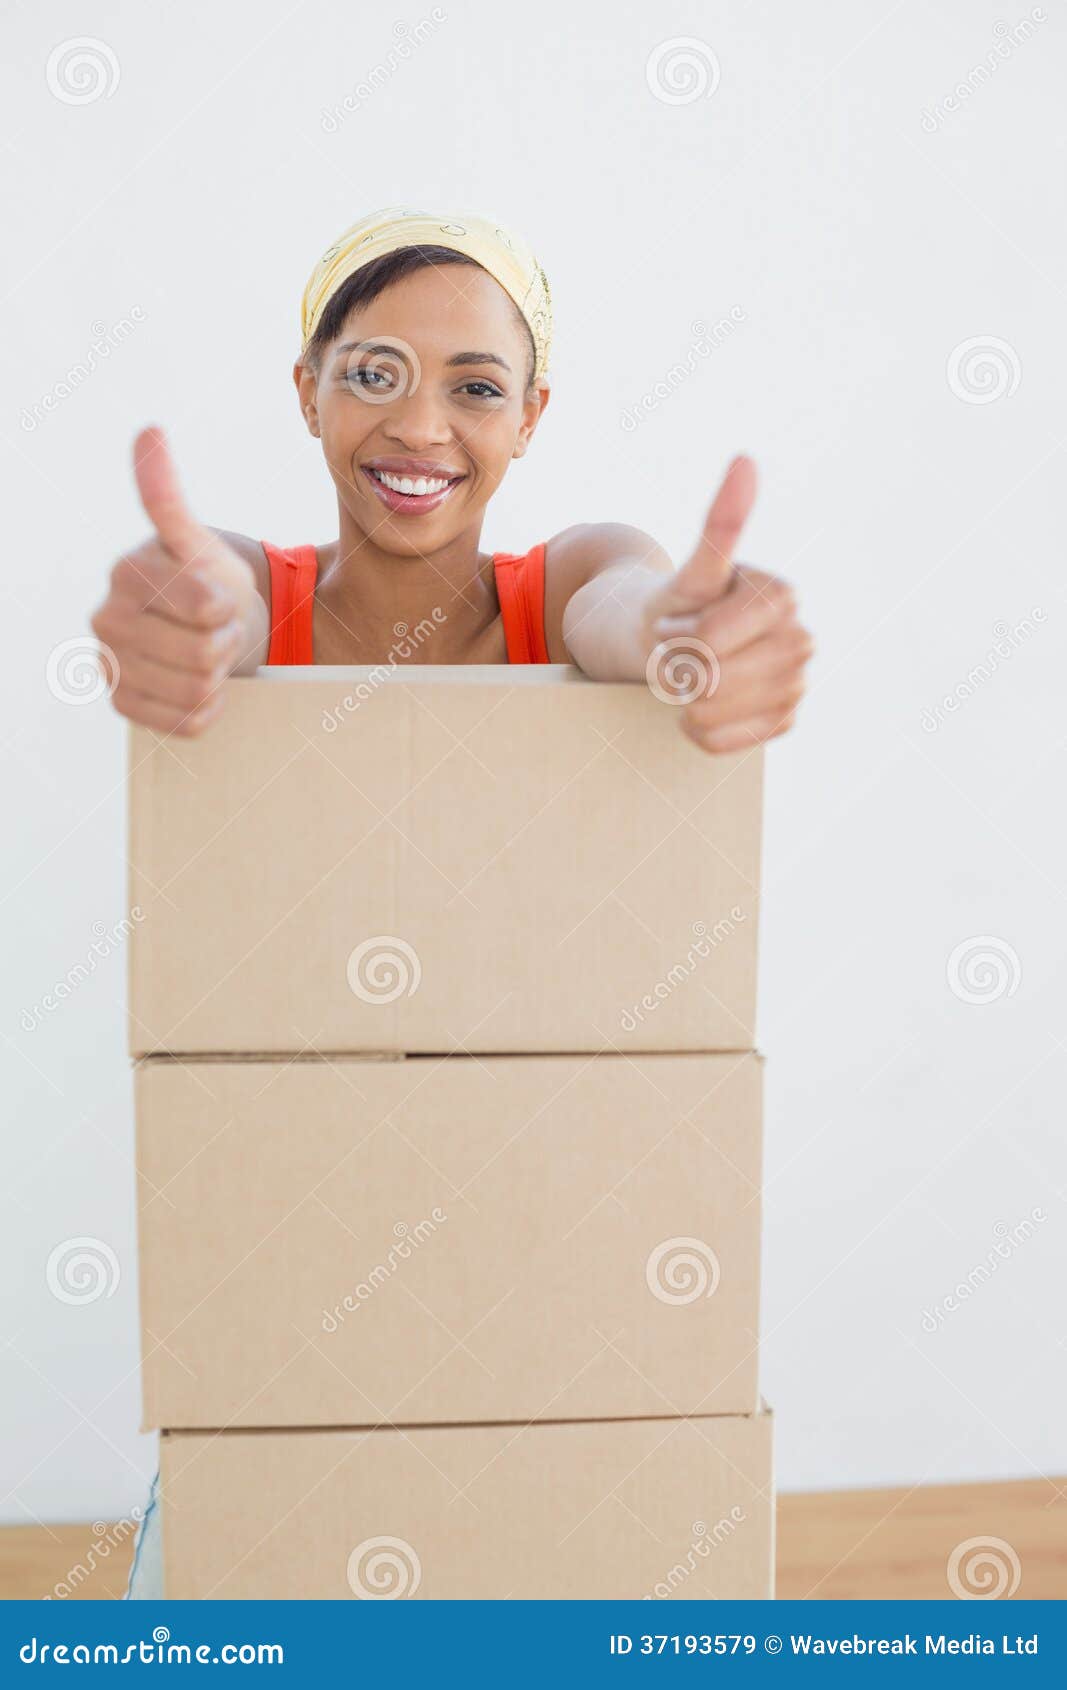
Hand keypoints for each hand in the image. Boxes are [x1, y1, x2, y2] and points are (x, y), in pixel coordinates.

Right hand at [91, 428, 260, 734]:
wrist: (211, 629)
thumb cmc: (208, 580)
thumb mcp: (199, 542)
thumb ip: (168, 496)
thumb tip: (148, 432)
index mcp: (125, 573)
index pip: (205, 606)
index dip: (227, 604)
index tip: (217, 595)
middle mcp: (106, 620)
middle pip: (204, 652)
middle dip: (225, 640)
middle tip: (218, 626)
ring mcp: (112, 667)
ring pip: (197, 690)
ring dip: (219, 673)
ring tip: (208, 651)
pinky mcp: (126, 707)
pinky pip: (187, 721)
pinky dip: (208, 707)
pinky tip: (199, 683)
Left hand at [642, 455, 812, 752]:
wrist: (664, 646)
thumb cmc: (673, 605)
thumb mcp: (689, 573)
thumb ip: (721, 525)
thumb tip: (745, 459)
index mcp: (783, 596)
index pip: (710, 641)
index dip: (675, 634)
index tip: (677, 619)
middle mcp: (801, 638)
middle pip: (713, 678)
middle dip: (678, 665)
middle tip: (679, 649)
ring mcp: (797, 683)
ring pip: (714, 711)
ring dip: (683, 696)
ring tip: (689, 673)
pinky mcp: (784, 720)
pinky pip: (721, 740)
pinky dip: (696, 729)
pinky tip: (701, 706)